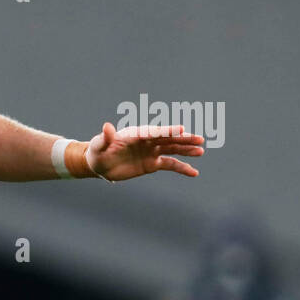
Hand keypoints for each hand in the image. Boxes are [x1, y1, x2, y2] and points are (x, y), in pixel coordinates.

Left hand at [85, 123, 203, 180]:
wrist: (100, 164)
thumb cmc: (98, 151)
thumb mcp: (99, 145)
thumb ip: (105, 137)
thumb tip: (107, 126)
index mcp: (136, 133)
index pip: (154, 132)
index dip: (167, 131)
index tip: (181, 129)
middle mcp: (147, 141)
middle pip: (168, 139)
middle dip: (183, 139)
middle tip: (199, 139)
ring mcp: (151, 151)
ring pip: (172, 150)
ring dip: (186, 150)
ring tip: (201, 151)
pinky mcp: (152, 163)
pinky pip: (170, 165)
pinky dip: (182, 168)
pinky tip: (194, 172)